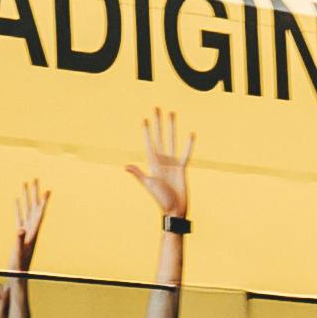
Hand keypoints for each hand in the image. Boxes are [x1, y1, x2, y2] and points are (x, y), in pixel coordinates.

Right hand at [8, 180, 48, 272]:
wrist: (18, 276)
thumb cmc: (18, 266)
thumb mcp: (18, 252)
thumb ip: (19, 240)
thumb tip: (20, 229)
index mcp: (33, 233)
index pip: (40, 214)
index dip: (44, 202)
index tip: (47, 190)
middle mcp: (31, 230)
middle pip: (35, 208)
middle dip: (35, 193)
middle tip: (35, 178)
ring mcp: (26, 231)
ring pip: (28, 210)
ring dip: (27, 197)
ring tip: (26, 183)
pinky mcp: (20, 234)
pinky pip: (20, 217)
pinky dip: (19, 207)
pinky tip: (18, 200)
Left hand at [137, 111, 195, 230]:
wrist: (174, 209)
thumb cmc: (160, 199)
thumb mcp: (149, 184)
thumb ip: (139, 174)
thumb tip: (126, 166)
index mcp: (152, 163)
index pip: (149, 143)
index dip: (147, 132)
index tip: (144, 119)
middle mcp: (161, 160)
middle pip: (160, 136)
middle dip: (158, 123)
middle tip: (157, 108)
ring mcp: (172, 163)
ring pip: (172, 140)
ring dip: (171, 127)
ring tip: (171, 114)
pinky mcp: (181, 168)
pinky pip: (186, 153)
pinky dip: (188, 144)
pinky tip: (190, 134)